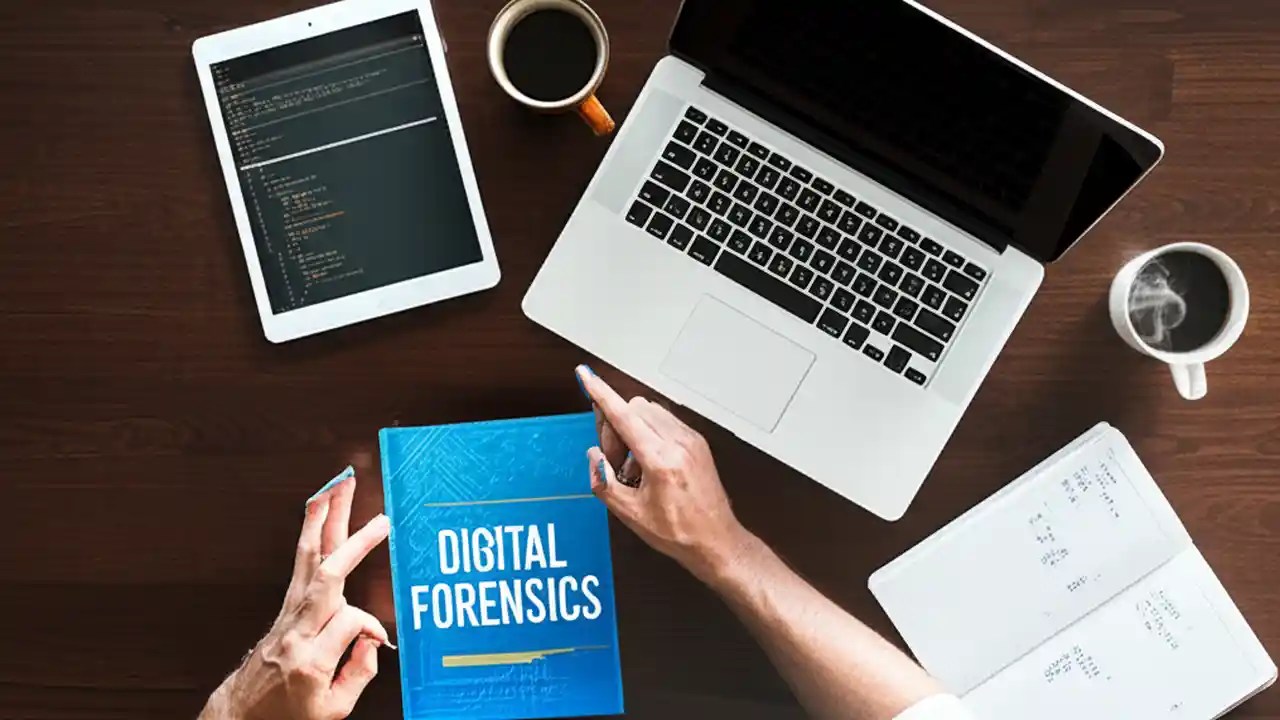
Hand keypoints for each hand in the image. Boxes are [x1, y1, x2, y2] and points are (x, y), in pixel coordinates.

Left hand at [200, 472, 391, 719]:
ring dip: (321, 517)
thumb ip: (360, 671)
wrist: (240, 718)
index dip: (369, 630)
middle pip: (323, 570)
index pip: (351, 623)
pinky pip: (302, 566)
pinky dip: (312, 536)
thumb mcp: (332, 710)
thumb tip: (372, 636)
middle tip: (353, 491)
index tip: (374, 645)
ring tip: (334, 485)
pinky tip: (320, 515)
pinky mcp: (286, 609)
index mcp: (309, 659)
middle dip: (341, 529)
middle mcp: (295, 630)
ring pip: (307, 558)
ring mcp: (287, 616)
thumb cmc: (287, 717)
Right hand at [577, 365, 750, 582]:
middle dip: (615, 427)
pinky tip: (648, 463)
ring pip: (650, 411)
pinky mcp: (698, 442)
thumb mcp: (630, 515)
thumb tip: (594, 455)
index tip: (586, 376)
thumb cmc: (679, 533)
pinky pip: (666, 421)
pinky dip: (649, 432)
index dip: (600, 393)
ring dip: (632, 429)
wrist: (716, 542)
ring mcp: (692, 440)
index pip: (624, 415)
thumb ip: (604, 482)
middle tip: (614, 461)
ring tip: (633, 466)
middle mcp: (679, 443)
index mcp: (661, 460)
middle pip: (635, 408)